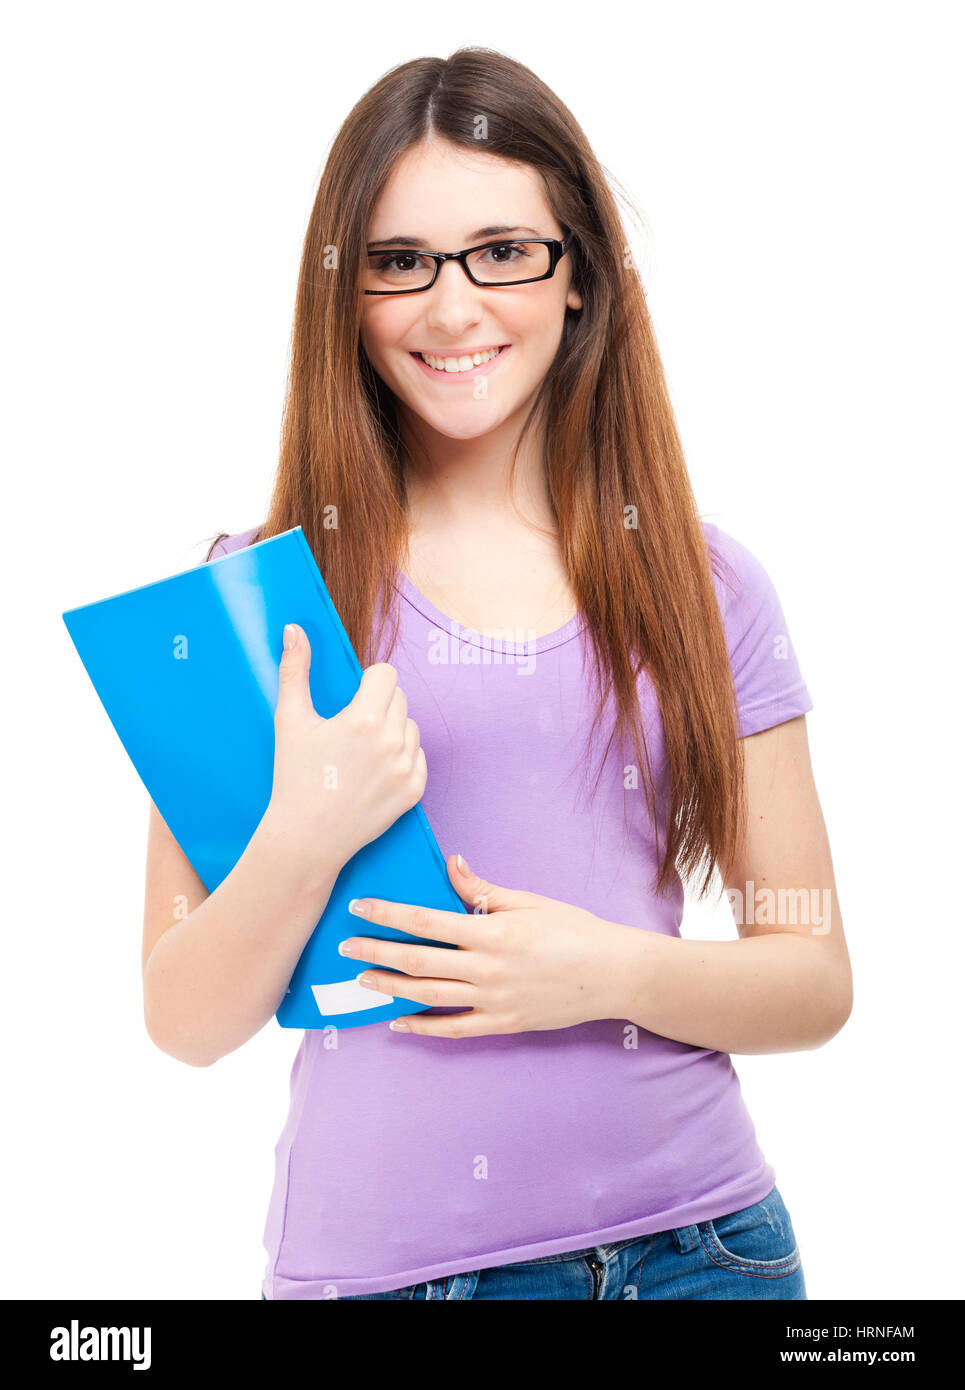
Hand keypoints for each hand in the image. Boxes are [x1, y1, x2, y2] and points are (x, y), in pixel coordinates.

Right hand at [267, 626, 425, 870]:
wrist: (306, 838)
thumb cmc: (295, 777)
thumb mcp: (290, 721)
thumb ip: (294, 670)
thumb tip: (293, 629)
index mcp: (363, 719)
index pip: (386, 674)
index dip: (368, 682)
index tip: (352, 698)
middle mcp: (391, 742)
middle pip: (399, 698)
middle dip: (378, 705)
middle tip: (351, 729)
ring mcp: (406, 769)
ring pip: (410, 726)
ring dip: (391, 730)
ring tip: (361, 752)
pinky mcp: (414, 792)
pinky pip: (418, 756)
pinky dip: (401, 758)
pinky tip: (374, 771)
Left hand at [339, 854, 630, 1036]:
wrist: (614, 974)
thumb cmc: (576, 930)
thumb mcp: (531, 901)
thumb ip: (484, 889)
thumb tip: (451, 864)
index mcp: (493, 932)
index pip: (426, 920)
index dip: (388, 914)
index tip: (359, 908)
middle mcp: (488, 968)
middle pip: (417, 960)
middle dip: (376, 952)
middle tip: (344, 948)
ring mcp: (494, 1000)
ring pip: (428, 995)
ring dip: (390, 987)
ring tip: (361, 980)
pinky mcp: (503, 1023)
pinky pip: (453, 1029)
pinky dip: (422, 1027)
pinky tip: (398, 1022)